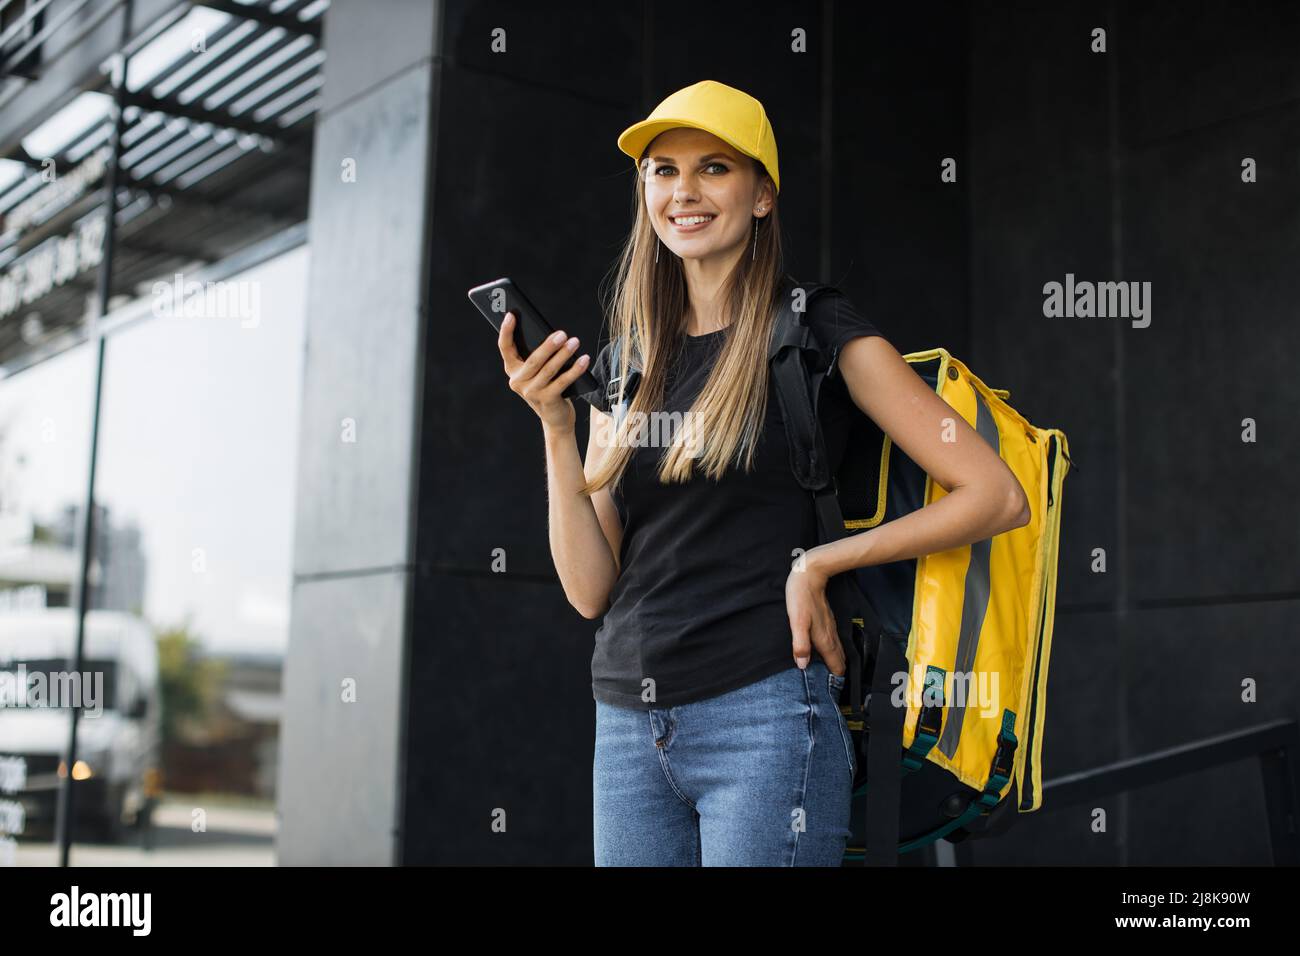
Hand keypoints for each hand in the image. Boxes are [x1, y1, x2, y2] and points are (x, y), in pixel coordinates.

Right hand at [497, 312, 589, 432]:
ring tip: (575, 342)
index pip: (505, 348)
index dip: (506, 331)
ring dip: (564, 355)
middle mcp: (518, 381)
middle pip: (533, 360)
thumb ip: (538, 354)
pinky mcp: (547, 401)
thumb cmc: (547, 385)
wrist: (555, 417)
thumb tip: (552, 333)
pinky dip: (575, 369)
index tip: (511, 315)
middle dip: (548, 345)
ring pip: (549, 370)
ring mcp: (531, 393)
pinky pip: (563, 381)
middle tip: (562, 333)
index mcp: (512, 369)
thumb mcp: (538, 370)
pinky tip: (584, 359)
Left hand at [785, 556, 846, 675]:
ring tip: (835, 673)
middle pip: (838, 658)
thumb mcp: (797, 622)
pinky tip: (829, 651)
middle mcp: (829, 634)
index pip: (835, 663)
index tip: (836, 690)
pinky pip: (833, 641)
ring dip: (836, 661)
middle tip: (836, 686)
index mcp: (823, 638)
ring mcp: (829, 627)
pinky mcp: (826, 620)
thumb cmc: (801, 597)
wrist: (810, 573)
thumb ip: (800, 644)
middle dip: (838, 672)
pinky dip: (833, 650)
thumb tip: (802, 666)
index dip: (836, 677)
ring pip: (837, 649)